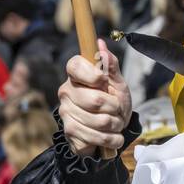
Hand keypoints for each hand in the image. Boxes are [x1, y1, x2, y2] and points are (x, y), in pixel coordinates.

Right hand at [58, 39, 131, 158]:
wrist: (109, 131)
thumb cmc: (112, 104)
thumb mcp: (117, 84)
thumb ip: (111, 66)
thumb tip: (101, 44)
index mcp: (76, 75)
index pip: (74, 66)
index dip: (92, 74)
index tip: (104, 81)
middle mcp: (66, 92)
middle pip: (95, 100)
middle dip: (115, 108)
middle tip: (117, 110)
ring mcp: (66, 112)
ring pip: (100, 121)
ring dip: (116, 125)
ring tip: (116, 124)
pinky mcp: (70, 132)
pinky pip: (97, 137)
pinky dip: (112, 139)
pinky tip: (112, 137)